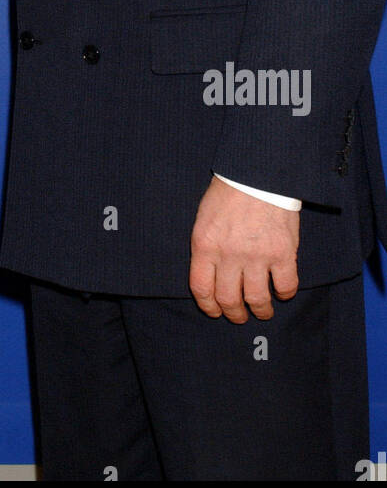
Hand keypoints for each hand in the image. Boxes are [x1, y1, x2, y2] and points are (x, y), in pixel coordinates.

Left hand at [189, 176, 299, 322]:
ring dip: (260, 310)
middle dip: (234, 314)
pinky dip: (284, 293)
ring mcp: (257, 256)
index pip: (201, 289)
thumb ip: (206, 247)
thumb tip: (210, 274)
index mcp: (205, 245)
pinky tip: (281, 290)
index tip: (215, 311)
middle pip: (229, 299)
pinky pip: (285, 286)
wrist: (258, 172)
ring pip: (257, 299)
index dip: (209, 307)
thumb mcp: (204, 218)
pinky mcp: (283, 253)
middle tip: (240, 316)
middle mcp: (229, 255)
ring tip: (263, 310)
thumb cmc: (229, 192)